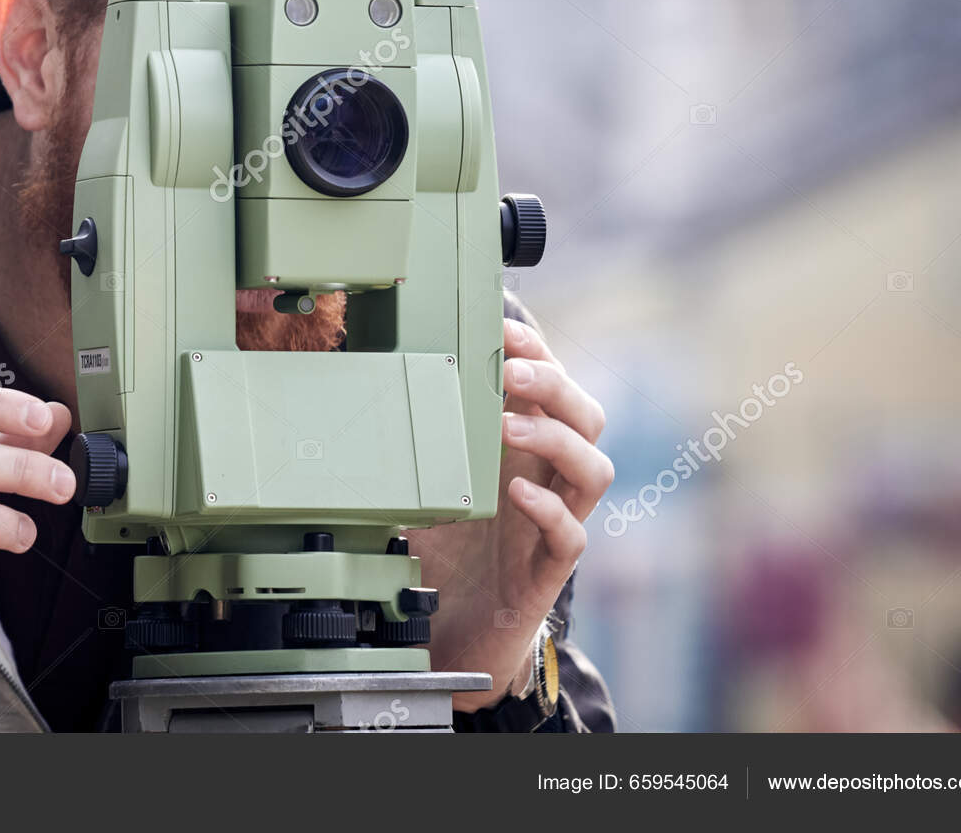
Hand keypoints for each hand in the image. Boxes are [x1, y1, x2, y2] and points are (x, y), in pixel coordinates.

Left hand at [408, 318, 611, 711]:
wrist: (451, 632)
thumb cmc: (444, 552)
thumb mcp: (423, 481)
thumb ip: (414, 439)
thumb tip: (368, 385)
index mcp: (523, 449)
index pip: (551, 388)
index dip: (538, 352)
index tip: (504, 328)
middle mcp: (548, 478)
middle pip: (586, 417)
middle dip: (554, 384)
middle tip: (513, 371)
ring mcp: (555, 523)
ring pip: (592, 469)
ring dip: (554, 438)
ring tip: (508, 426)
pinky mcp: (549, 569)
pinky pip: (572, 535)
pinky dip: (550, 509)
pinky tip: (518, 494)